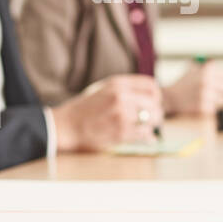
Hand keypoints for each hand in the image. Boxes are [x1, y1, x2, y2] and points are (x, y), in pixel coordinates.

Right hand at [50, 74, 164, 150]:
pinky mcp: (121, 132)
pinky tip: (144, 137)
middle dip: (156, 113)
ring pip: (152, 119)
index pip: (151, 85)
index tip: (153, 102)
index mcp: (118, 83)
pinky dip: (147, 137)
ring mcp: (121, 115)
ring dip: (152, 125)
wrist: (67, 125)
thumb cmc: (85, 109)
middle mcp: (121, 97)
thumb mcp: (104, 89)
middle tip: (152, 119)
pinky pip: (145, 134)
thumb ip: (126, 89)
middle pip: (154, 103)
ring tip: (147, 128)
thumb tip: (151, 97)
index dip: (156, 96)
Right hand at [162, 61, 222, 115]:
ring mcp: (206, 95)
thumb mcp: (195, 70)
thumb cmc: (184, 83)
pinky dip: (213, 109)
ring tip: (213, 102)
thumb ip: (211, 70)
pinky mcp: (203, 108)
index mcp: (208, 70)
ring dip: (221, 103)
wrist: (171, 97)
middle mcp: (208, 81)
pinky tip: (205, 106)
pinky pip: (216, 109)